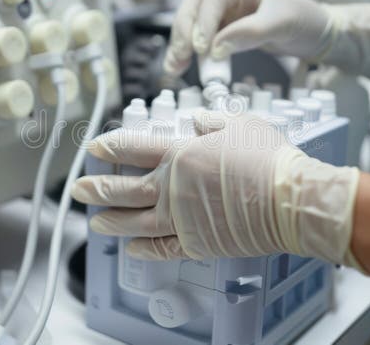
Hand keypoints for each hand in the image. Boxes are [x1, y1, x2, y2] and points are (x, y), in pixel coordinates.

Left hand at [71, 112, 363, 268]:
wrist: (290, 199)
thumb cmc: (269, 159)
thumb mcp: (240, 122)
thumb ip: (213, 120)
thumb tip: (197, 119)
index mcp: (181, 154)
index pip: (133, 149)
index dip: (109, 148)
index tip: (94, 149)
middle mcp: (174, 187)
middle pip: (124, 189)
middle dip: (97, 189)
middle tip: (79, 190)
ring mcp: (183, 218)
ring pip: (136, 222)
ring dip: (112, 222)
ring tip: (95, 223)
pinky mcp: (198, 243)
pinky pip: (163, 248)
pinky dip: (144, 249)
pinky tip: (131, 249)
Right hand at [163, 0, 369, 81]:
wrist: (319, 35)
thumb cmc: (306, 21)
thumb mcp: (281, 24)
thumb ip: (248, 34)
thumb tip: (216, 49)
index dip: (204, 20)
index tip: (203, 47)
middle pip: (195, 5)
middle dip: (185, 30)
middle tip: (183, 56)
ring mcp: (227, 14)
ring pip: (193, 22)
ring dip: (181, 44)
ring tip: (174, 66)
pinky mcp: (225, 32)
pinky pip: (202, 40)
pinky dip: (189, 54)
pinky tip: (179, 66)